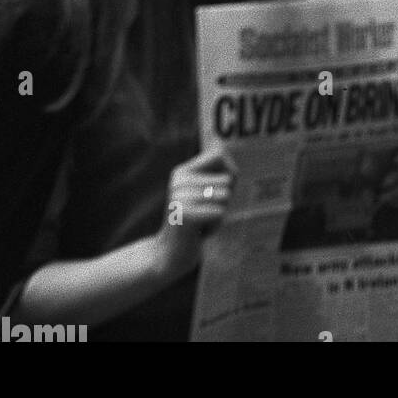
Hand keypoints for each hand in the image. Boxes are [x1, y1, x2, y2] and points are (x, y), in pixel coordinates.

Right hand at [155, 145, 236, 278]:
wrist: (169, 256)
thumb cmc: (197, 222)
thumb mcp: (208, 191)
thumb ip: (221, 168)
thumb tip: (220, 141)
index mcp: (182, 171)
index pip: (220, 155)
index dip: (227, 176)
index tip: (211, 194)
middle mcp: (178, 180)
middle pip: (227, 179)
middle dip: (223, 200)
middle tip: (203, 213)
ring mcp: (179, 197)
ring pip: (225, 196)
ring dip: (219, 213)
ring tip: (201, 221)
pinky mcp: (185, 215)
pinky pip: (219, 213)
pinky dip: (215, 226)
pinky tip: (199, 232)